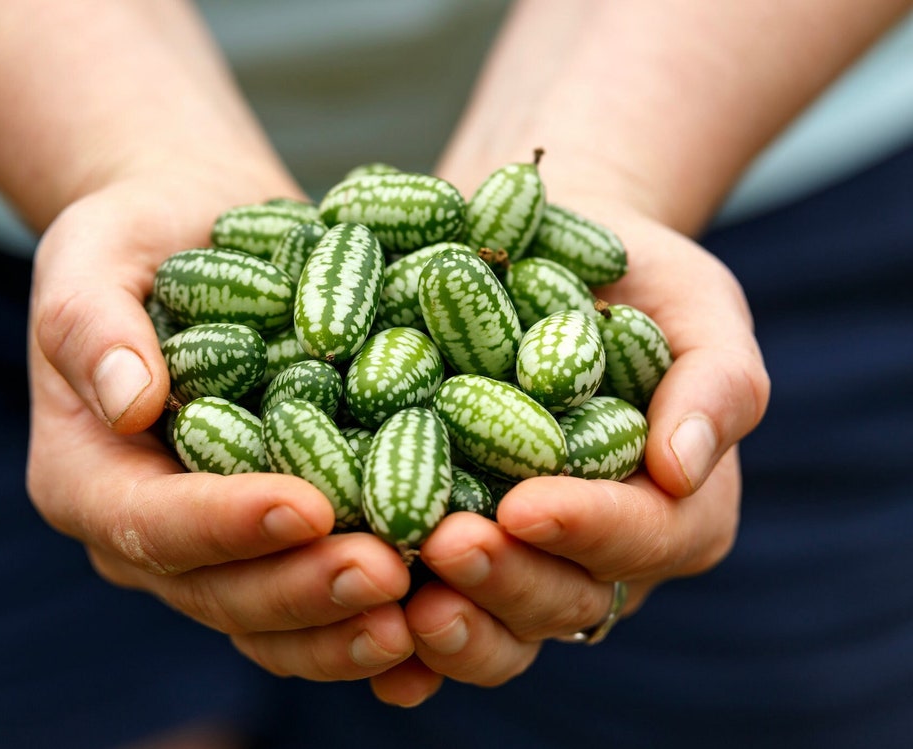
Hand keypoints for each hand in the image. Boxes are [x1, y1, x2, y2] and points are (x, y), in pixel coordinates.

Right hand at [26, 171, 415, 682]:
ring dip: (348, 623)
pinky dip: (376, 611)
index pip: (151, 521)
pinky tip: (442, 605)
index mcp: (89, 477)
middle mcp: (150, 532)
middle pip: (222, 590)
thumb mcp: (94, 256)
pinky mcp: (281, 536)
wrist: (195, 238)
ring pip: (276, 617)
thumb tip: (132, 402)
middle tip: (390, 574)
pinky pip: (322, 592)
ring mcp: (220, 544)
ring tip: (426, 610)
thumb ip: (96, 326)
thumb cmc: (134, 238)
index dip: (226, 524)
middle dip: (305, 588)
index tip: (308, 506)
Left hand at [369, 205, 769, 705]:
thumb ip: (715, 383)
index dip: (589, 528)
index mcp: (674, 508)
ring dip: (454, 628)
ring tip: (397, 600)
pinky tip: (369, 645)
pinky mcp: (459, 564)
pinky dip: (406, 650)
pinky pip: (436, 622)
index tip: (526, 506)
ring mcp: (525, 567)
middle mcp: (600, 556)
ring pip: (500, 629)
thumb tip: (680, 468)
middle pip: (565, 598)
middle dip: (507, 579)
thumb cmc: (630, 281)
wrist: (537, 266)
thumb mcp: (694, 306)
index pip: (645, 535)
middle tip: (444, 544)